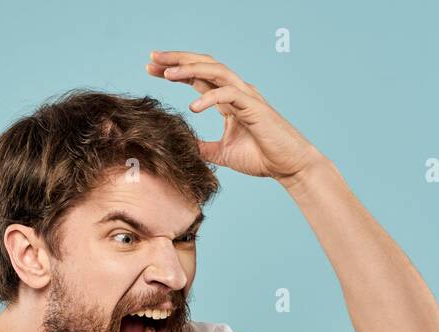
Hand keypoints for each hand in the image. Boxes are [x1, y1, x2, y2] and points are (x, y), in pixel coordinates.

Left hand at [147, 49, 323, 184]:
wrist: (288, 167)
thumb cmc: (261, 157)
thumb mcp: (222, 154)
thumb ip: (202, 147)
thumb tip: (182, 147)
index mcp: (228, 100)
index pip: (197, 77)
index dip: (174, 70)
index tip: (150, 69)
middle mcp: (236, 92)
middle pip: (203, 65)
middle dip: (177, 60)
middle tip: (152, 58)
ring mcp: (246, 96)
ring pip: (215, 72)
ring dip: (190, 70)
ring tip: (166, 74)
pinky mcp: (254, 107)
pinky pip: (229, 95)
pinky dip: (210, 98)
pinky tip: (193, 106)